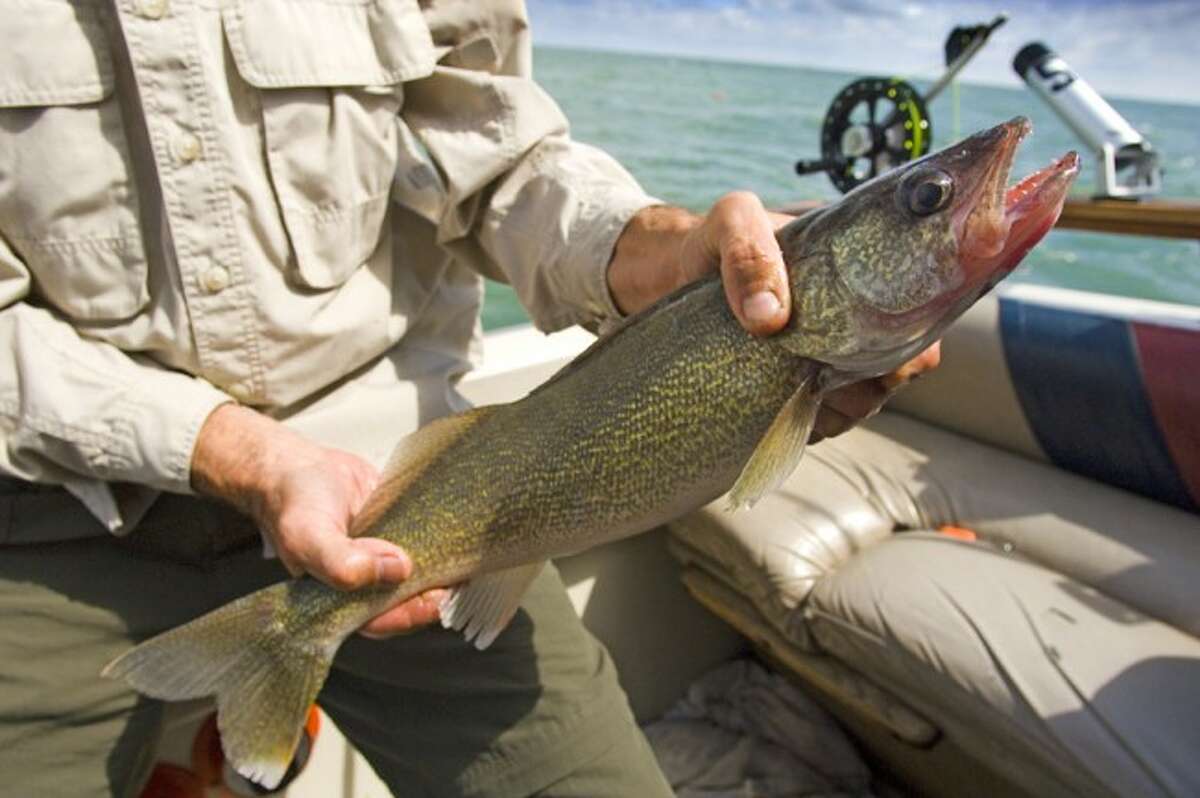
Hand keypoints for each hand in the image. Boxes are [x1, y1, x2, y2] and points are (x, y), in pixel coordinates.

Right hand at [191, 404, 443, 635]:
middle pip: (407, 602)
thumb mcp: (307, 536)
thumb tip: (395, 570)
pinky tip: (458, 537)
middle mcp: (365, 585)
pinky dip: (442, 544)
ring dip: (443, 571)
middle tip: (456, 579)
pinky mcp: (399, 534)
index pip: (381, 622)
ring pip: (420, 577)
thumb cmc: (294, 504)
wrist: (299, 466)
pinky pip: (424, 545)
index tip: (435, 599)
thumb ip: (340, 563)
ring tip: (464, 559)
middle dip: (434, 595)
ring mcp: (384, 560)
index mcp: (338, 600)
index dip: (410, 615)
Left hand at [607, 193, 940, 439]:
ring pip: (860, 402)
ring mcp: (823, 359)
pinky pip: (817, 422)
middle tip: (817, 375)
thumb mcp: (730, 221)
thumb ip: (750, 252)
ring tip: (788, 390)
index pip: (921, 319)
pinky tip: (773, 410)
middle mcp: (851, 319)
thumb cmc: (707, 241)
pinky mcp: (789, 392)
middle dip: (868, 384)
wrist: (660, 279)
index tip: (877, 358)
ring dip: (834, 408)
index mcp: (860, 273)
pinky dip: (802, 424)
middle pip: (896, 370)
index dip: (912, 344)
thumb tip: (771, 319)